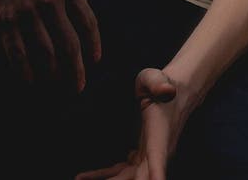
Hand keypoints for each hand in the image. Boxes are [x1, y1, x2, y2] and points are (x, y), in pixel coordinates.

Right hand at [0, 0, 100, 92]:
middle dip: (75, 70)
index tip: (94, 61)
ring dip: (51, 76)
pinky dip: (24, 71)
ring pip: (45, 54)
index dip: (93, 45)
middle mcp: (49, 0)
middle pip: (69, 44)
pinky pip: (17, 53)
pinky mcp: (1, 17)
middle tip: (76, 87)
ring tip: (53, 89)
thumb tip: (76, 8)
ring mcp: (25, 10)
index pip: (87, 21)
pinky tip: (27, 82)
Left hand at [74, 67, 192, 179]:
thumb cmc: (159, 82)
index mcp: (160, 137)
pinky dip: (105, 175)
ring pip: (128, 177)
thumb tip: (168, 90)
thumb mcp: (155, 79)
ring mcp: (147, 156)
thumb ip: (158, 84)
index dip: (155, 176)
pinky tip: (85, 176)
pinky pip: (121, 171)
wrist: (168, 89)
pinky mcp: (139, 155)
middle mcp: (156, 152)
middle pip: (141, 178)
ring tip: (79, 178)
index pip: (158, 162)